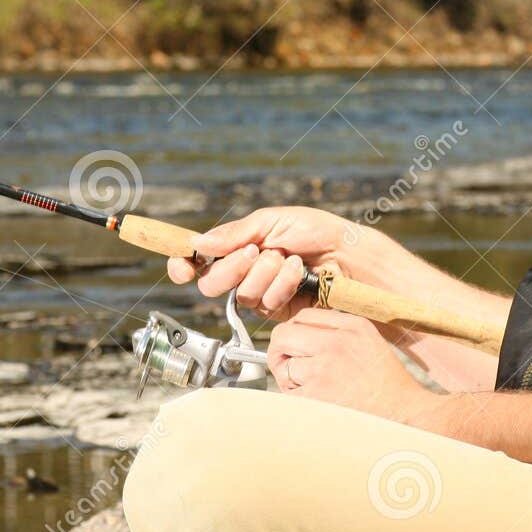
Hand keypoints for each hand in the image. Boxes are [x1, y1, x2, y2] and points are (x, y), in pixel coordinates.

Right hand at [169, 206, 366, 320]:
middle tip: (256, 252)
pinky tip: (298, 275)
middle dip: (232, 267)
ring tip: (289, 260)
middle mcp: (244, 271)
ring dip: (266, 273)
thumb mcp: (272, 221)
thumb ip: (234, 234)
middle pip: (212, 284)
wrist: (347, 253)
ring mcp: (260, 292)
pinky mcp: (278, 309)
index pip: (198, 260)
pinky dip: (282, 286)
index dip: (184, 264)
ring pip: (240, 294)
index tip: (183, 266)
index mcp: (238, 246)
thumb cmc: (314, 231)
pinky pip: (265, 303)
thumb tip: (198, 243)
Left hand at [267, 309, 439, 422]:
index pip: (301, 317)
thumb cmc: (387, 384)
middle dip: (280, 353)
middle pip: (282, 336)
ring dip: (291, 380)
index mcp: (351, 326)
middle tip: (290, 368)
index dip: (293, 334)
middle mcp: (336, 343)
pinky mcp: (317, 396)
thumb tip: (300, 332)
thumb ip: (338, 329)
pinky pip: (289, 394)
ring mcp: (324, 369)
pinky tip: (318, 404)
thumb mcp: (369, 341)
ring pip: (284, 367)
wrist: (406, 416)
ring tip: (314, 390)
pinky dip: (297, 400)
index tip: (295, 347)